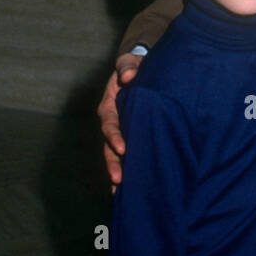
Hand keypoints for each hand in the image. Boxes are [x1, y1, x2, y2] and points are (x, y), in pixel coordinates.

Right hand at [98, 54, 140, 189]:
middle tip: (119, 180)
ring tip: (122, 193)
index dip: (114, 136)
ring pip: (117, 156)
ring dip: (119, 172)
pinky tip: (131, 191)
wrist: (146, 72)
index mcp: (110, 106)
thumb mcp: (132, 63)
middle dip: (113, 163)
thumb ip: (128, 65)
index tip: (122, 148)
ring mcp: (123, 132)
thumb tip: (127, 75)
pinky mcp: (133, 138)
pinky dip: (130, 171)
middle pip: (110, 146)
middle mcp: (114, 123)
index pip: (110, 123)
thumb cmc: (137, 67)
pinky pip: (130, 156)